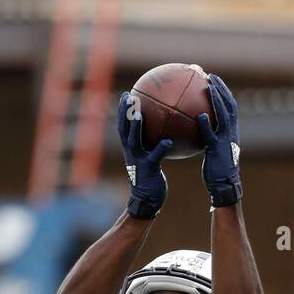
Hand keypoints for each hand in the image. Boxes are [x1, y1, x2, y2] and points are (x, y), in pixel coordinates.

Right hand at [117, 91, 173, 219]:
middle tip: (128, 96)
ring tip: (139, 115)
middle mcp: (131, 152)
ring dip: (135, 128)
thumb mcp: (150, 158)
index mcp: (131, 148)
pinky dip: (161, 149)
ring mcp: (138, 161)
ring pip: (134, 141)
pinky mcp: (148, 170)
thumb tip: (164, 130)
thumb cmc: (151, 177)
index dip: (123, 110)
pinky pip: (155, 157)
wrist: (147, 199)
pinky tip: (169, 141)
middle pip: (124, 129)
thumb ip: (153, 144)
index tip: (126, 94)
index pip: (124, 126)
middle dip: (124, 113)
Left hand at [196, 74, 241, 207]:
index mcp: (230, 132)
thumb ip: (207, 138)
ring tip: (208, 87)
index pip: (229, 107)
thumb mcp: (213, 151)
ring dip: (217, 99)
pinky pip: (212, 135)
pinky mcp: (217, 150)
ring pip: (224, 115)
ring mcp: (225, 140)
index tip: (214, 80)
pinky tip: (200, 116)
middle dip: (221, 89)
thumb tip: (196, 128)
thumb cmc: (216, 171)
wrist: (224, 186)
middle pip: (229, 105)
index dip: (223, 92)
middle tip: (210, 76)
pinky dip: (207, 125)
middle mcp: (230, 133)